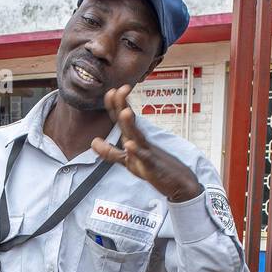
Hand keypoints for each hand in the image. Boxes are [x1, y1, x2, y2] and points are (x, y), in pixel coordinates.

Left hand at [92, 84, 202, 202]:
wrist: (178, 182)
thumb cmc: (153, 168)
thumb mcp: (127, 161)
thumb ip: (111, 152)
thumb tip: (93, 141)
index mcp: (134, 138)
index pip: (121, 120)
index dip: (114, 106)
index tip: (110, 91)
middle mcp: (140, 141)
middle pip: (129, 123)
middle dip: (123, 106)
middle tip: (119, 89)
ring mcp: (147, 152)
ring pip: (137, 136)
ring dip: (130, 124)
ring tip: (124, 111)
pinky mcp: (152, 166)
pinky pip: (144, 158)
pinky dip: (137, 152)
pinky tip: (130, 146)